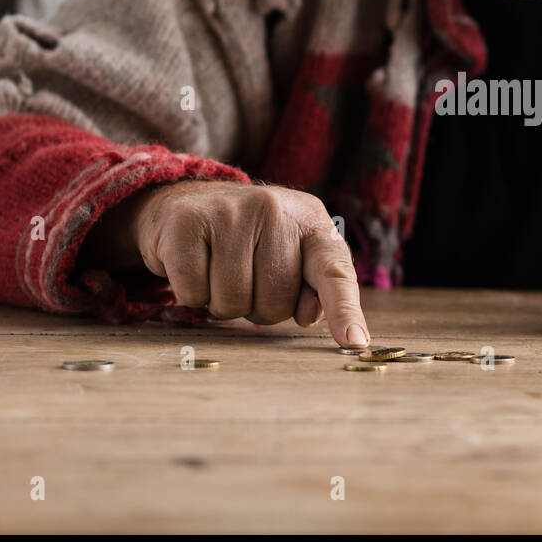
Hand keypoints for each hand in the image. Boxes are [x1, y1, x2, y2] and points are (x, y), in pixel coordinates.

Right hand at [84, 180, 368, 346]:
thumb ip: (315, 287)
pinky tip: (196, 267)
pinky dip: (192, 294)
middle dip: (258, 307)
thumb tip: (308, 315)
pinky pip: (193, 292)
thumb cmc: (252, 240)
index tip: (354, 342)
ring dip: (223, 303)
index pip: (334, 272)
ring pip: (231, 301)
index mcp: (311, 221)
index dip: (344, 310)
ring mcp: (230, 211)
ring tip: (221, 273)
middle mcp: (275, 209)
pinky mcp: (187, 221)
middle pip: (274, 302)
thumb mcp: (294, 254)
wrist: (192, 200)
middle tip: (247, 279)